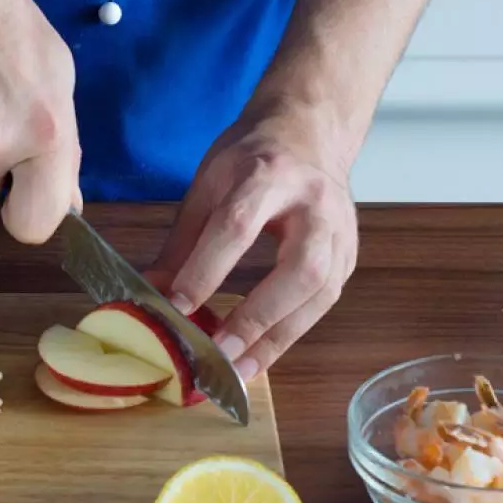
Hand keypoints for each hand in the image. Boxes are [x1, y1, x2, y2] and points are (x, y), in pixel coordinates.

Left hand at [146, 111, 358, 380]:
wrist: (309, 133)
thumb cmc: (252, 157)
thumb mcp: (208, 184)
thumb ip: (183, 240)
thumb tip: (152, 291)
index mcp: (270, 174)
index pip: (238, 226)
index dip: (206, 270)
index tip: (177, 307)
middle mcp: (315, 204)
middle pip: (300, 267)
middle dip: (258, 315)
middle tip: (221, 352)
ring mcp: (342, 231)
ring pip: (320, 293)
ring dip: (278, 337)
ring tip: (240, 369)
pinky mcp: (350, 255)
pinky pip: (324, 302)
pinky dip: (291, 333)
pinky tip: (261, 355)